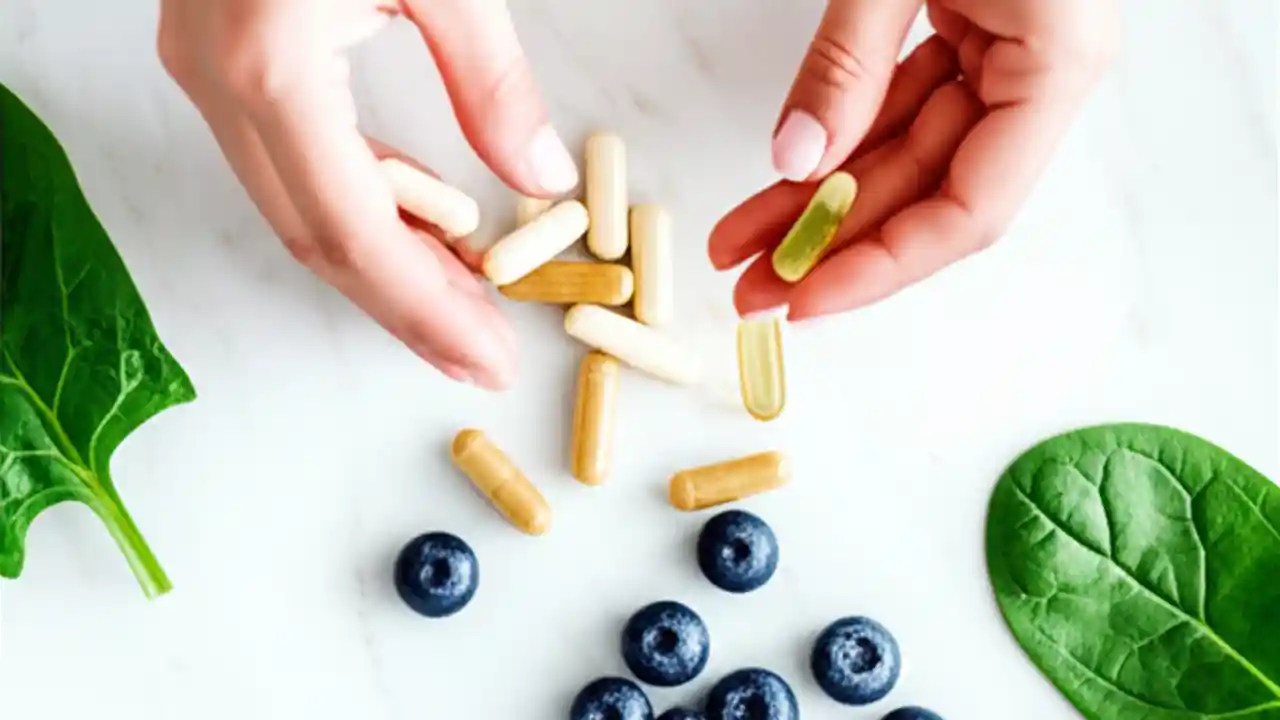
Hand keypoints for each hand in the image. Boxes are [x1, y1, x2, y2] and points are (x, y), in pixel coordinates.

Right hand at [159, 0, 578, 388]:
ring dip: (387, 263)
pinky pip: (294, 161)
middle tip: (481, 355)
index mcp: (271, 66)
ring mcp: (209, 71)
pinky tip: (425, 225)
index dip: (424, 311)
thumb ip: (491, 81)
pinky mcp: (223, 57)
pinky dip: (363, 202)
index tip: (485, 359)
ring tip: (467, 305)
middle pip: (321, 239)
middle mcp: (222, 83)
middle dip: (406, 307)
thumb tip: (544, 181)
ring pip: (301, 208)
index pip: (355, 235)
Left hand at [709, 0, 1117, 318]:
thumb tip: (797, 161)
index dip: (881, 267)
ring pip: (903, 156)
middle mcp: (1040, 72)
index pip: (970, 210)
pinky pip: (896, 106)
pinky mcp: (969, 30)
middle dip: (829, 243)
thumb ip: (848, 63)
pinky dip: (835, 140)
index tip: (803, 300)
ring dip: (818, 202)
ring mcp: (1006, 52)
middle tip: (748, 288)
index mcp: (1058, 63)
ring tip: (737, 244)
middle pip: (926, 193)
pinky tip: (777, 182)